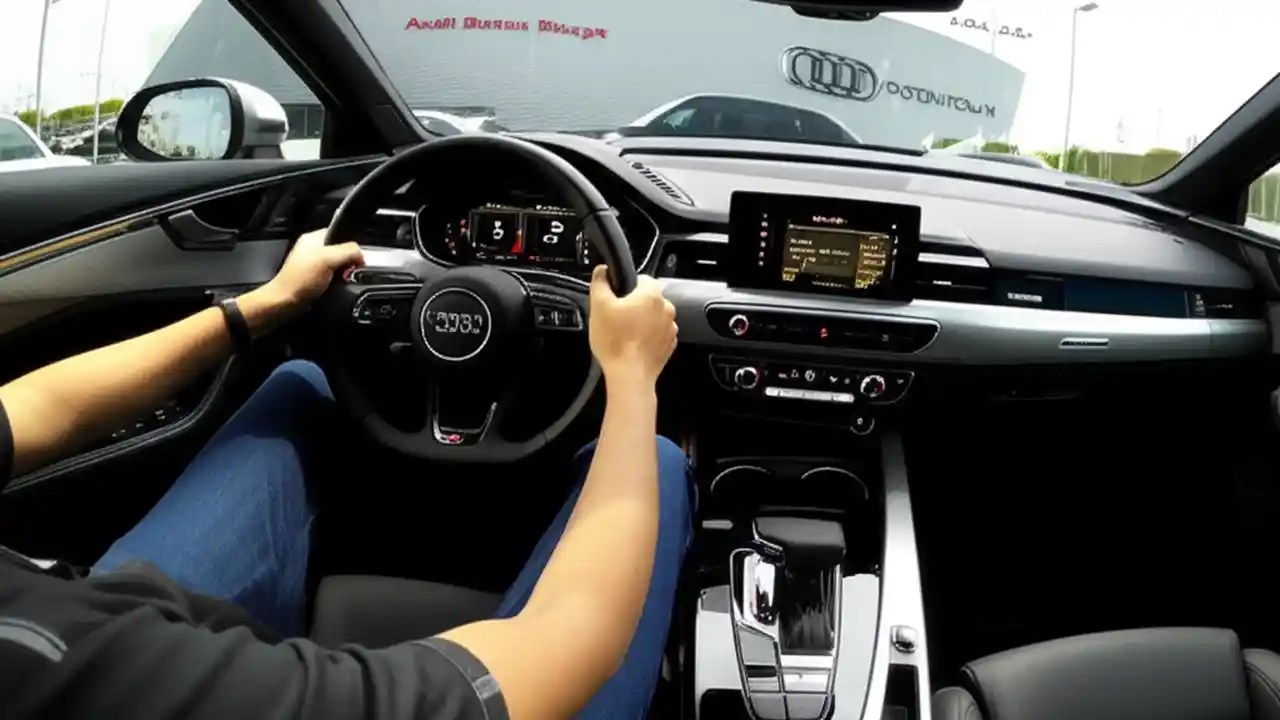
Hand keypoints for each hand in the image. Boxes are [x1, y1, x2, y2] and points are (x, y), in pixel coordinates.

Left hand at [263, 228, 364, 312]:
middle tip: (348, 271)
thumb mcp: (328, 259)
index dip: (350, 245)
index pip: (339, 233)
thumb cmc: (302, 279)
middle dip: (348, 261)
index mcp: (313, 238)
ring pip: (338, 264)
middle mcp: (312, 249)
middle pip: (341, 250)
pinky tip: (336, 286)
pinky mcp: (314, 278)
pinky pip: (333, 276)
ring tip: (341, 280)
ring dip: (343, 273)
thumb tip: (361, 256)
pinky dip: (337, 281)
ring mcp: (313, 264)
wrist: (287, 302)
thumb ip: (348, 251)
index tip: (355, 258)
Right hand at [589, 266, 676, 387]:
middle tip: (616, 318)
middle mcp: (666, 309)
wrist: (629, 376)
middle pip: (648, 298)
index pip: (642, 278)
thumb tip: (602, 271)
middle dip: (633, 305)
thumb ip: (600, 282)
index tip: (616, 299)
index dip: (626, 287)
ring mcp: (670, 328)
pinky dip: (647, 337)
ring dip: (641, 321)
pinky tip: (632, 345)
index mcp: (651, 295)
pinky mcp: (669, 345)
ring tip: (624, 334)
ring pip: (653, 317)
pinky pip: (657, 334)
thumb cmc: (615, 343)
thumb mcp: (598, 306)